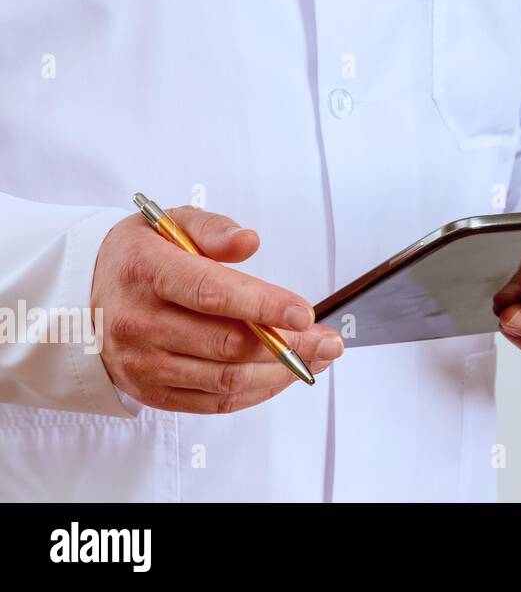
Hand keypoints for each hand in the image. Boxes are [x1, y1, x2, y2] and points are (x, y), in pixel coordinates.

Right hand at [90, 206, 342, 413]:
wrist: (86, 295)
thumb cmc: (143, 255)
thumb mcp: (171, 222)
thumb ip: (213, 229)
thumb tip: (250, 241)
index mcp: (146, 272)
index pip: (210, 293)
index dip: (263, 305)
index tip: (305, 312)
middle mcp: (139, 322)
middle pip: (226, 343)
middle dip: (289, 344)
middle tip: (330, 340)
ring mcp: (143, 362)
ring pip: (225, 378)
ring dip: (280, 372)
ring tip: (317, 358)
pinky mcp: (151, 391)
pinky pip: (213, 402)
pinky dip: (257, 393)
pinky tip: (284, 375)